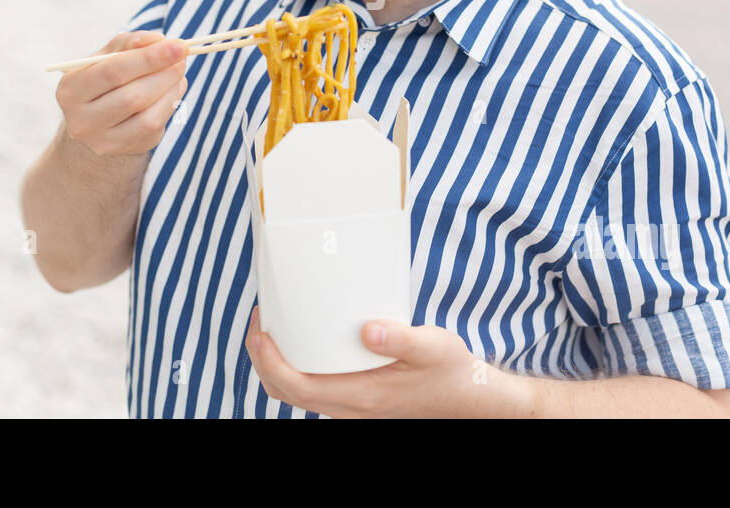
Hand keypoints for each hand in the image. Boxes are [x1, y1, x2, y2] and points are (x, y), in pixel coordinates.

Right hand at [54, 31, 187, 156]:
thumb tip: (159, 40)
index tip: (179, 46)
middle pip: (132, 97)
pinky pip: (154, 128)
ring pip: (147, 118)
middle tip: (182, 58)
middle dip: (164, 74)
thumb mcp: (110, 54)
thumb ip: (132, 42)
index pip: (113, 72)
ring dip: (170, 91)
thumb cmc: (105, 77)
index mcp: (71, 89)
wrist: (97, 116)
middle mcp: (81, 120)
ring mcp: (101, 140)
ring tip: (178, 73)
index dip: (149, 58)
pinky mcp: (123, 149)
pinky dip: (169, 106)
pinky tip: (173, 90)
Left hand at [244, 306, 518, 417]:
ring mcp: (352, 407)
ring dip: (276, 365)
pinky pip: (313, 389)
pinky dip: (295, 368)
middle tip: (259, 321)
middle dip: (263, 360)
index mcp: (363, 396)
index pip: (299, 388)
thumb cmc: (451, 372)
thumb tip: (367, 329)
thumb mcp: (432, 346)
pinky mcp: (357, 399)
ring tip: (274, 328)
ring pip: (298, 394)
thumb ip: (400, 338)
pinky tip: (303, 341)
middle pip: (288, 393)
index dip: (270, 363)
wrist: (470, 400)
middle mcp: (351, 407)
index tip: (260, 331)